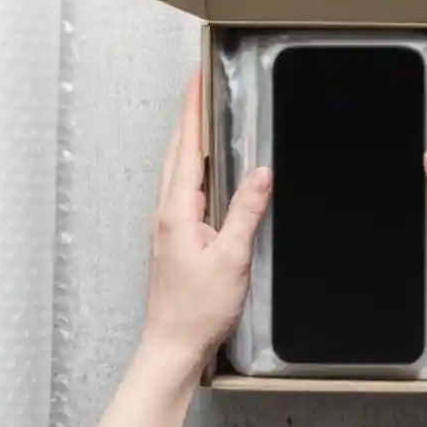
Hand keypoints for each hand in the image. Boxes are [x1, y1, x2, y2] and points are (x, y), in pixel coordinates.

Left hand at [144, 73, 272, 367]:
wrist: (172, 347)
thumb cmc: (197, 310)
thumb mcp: (232, 257)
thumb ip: (247, 211)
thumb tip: (260, 172)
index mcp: (177, 212)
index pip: (186, 148)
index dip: (192, 111)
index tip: (196, 80)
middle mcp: (165, 215)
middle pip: (175, 153)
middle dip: (187, 117)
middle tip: (198, 87)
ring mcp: (165, 228)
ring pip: (174, 172)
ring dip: (185, 141)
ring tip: (199, 118)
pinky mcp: (171, 241)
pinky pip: (178, 192)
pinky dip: (188, 168)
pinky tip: (199, 174)